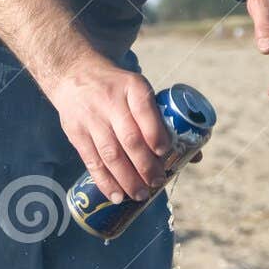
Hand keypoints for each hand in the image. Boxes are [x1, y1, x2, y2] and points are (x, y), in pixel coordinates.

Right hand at [45, 59, 173, 202]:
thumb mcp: (139, 90)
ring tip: (140, 194)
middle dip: (145, 165)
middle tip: (156, 181)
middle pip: (129, 138)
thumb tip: (194, 156)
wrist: (74, 73)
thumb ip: (162, 120)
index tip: (165, 152)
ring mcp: (92, 118)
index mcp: (133, 87)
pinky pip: (92, 161)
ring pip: (111, 154)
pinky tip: (117, 196)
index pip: (145, 110)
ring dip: (127, 179)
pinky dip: (105, 182)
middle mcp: (111, 101)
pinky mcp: (77, 133)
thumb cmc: (118, 89)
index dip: (155, 133)